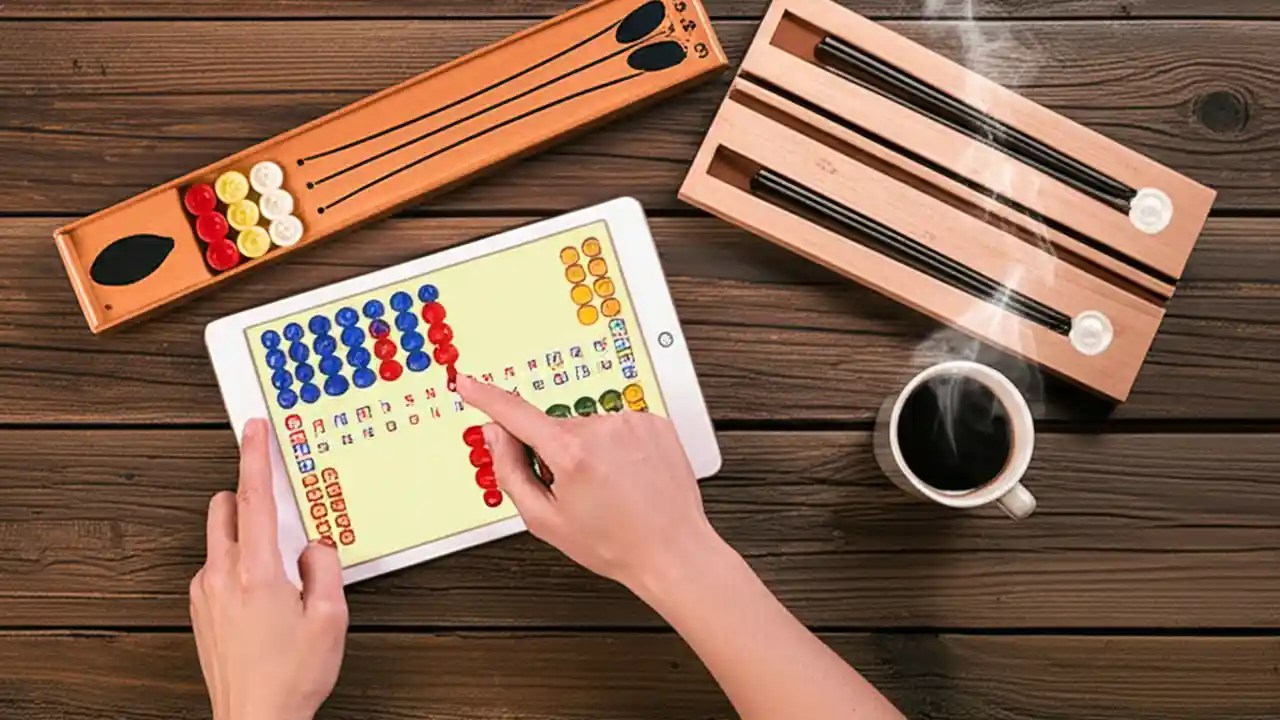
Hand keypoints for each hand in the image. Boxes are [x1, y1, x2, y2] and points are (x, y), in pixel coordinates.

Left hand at [190, 418, 348, 719]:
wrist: (257, 719)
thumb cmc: (291, 676)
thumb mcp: (331, 618)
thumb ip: (325, 567)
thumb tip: (315, 545)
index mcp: (257, 573)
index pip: (252, 499)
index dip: (253, 458)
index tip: (252, 430)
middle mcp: (222, 578)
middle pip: (224, 509)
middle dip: (247, 498)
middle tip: (276, 510)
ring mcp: (205, 595)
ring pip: (218, 539)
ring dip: (244, 537)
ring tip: (278, 573)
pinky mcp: (200, 611)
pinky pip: (216, 569)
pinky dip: (237, 567)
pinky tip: (264, 598)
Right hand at [457, 375, 717, 591]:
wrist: (672, 550)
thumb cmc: (615, 543)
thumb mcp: (545, 519)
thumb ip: (510, 471)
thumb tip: (496, 434)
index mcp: (571, 452)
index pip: (515, 413)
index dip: (486, 397)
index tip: (468, 383)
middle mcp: (602, 428)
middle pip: (555, 428)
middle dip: (556, 454)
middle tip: (577, 492)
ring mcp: (632, 422)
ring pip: (589, 428)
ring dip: (590, 451)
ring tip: (610, 488)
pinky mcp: (654, 422)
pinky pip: (618, 427)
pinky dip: (617, 448)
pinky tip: (628, 476)